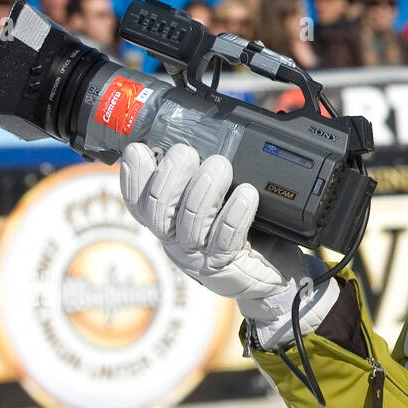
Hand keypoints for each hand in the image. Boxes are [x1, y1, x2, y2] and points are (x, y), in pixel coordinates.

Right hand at [119, 143, 338, 349]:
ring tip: (220, 165)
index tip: (139, 149)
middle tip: (186, 152)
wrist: (274, 275)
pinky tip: (246, 193)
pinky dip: (235, 214)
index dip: (133, 176)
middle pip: (157, 210)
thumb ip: (206, 175)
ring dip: (204, 190)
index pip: (138, 200)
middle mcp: (177, 240)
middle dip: (169, 176)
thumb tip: (204, 133)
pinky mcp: (227, 268)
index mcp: (169, 221)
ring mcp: (200, 257)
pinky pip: (226, 240)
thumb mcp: (222, 200)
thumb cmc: (245, 231)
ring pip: (190, 223)